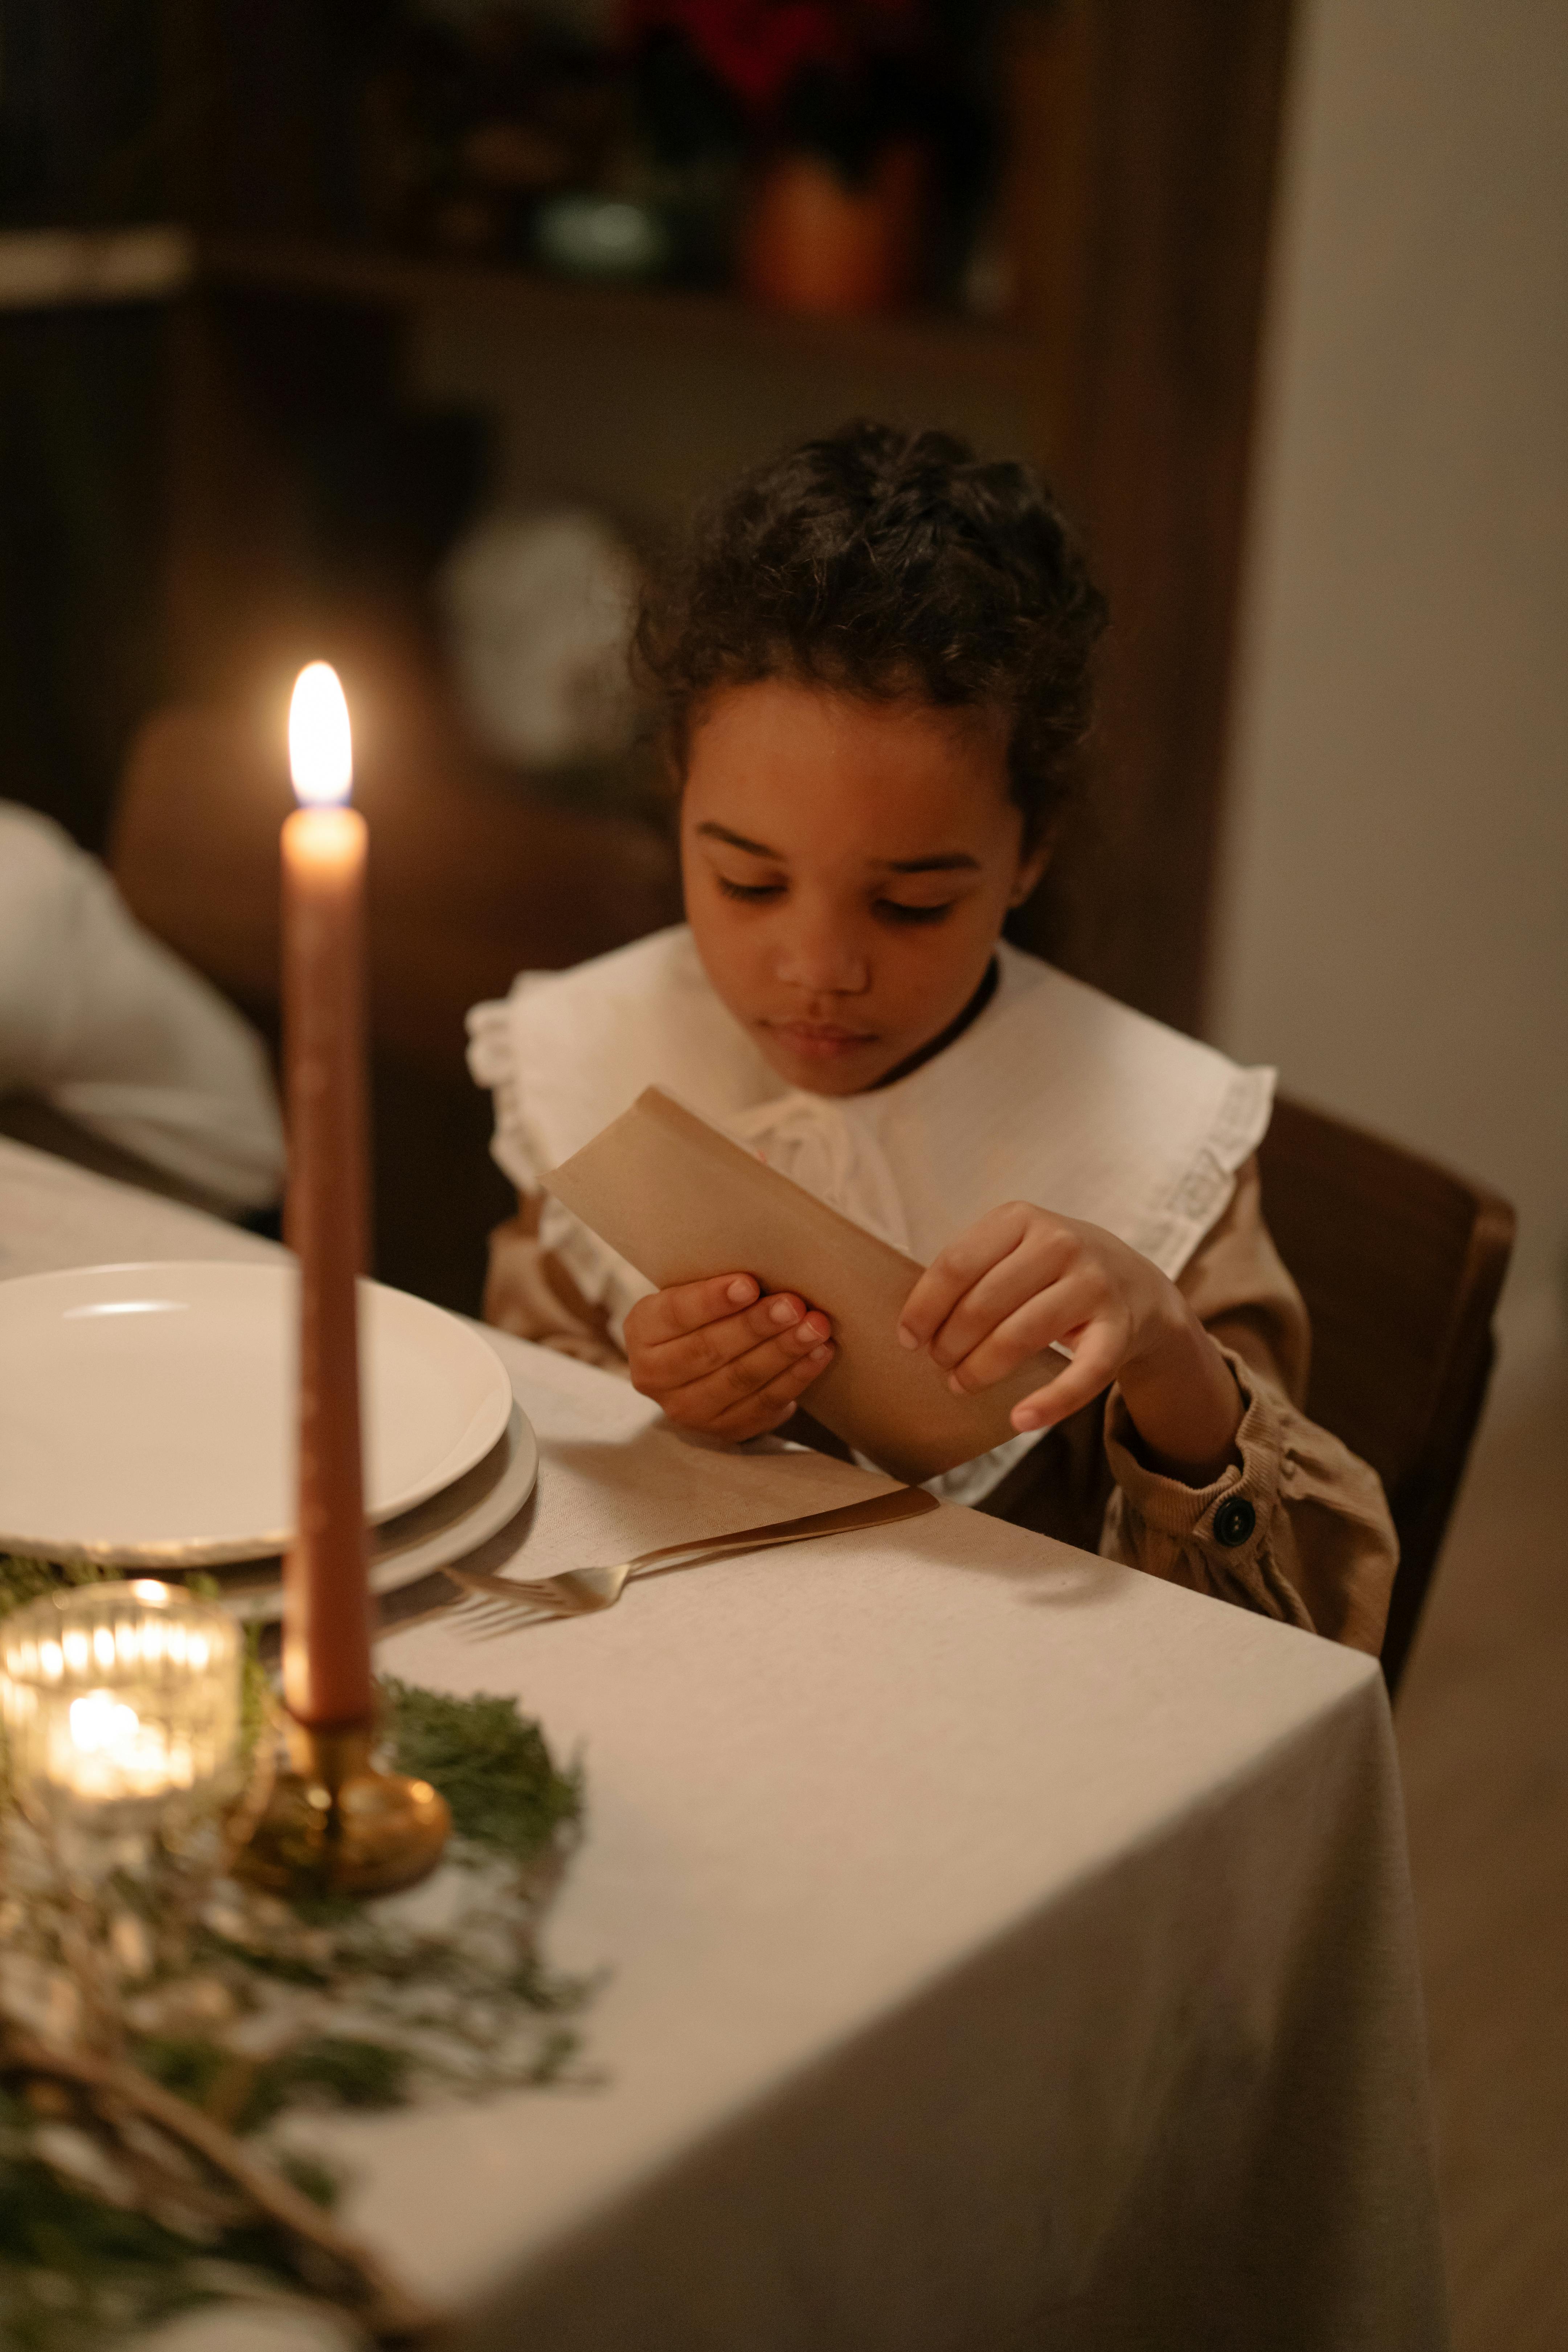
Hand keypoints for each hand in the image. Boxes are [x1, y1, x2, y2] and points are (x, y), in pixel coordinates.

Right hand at [625, 1273, 834, 1441]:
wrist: (698, 1366)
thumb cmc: (702, 1314)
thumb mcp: (692, 1292)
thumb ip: (716, 1284)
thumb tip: (767, 1267)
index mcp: (642, 1331)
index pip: (676, 1314)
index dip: (713, 1300)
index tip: (750, 1284)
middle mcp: (654, 1376)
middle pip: (709, 1350)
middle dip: (756, 1326)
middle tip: (794, 1305)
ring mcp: (687, 1410)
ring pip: (740, 1379)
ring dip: (783, 1351)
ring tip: (815, 1328)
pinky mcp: (724, 1430)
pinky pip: (764, 1403)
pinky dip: (796, 1377)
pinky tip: (819, 1354)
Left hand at [897, 1203, 1241, 1481]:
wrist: (1138, 1285)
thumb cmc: (1053, 1270)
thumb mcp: (1015, 1248)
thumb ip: (971, 1272)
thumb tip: (915, 1328)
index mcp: (1021, 1218)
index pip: (956, 1265)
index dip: (924, 1308)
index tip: (908, 1339)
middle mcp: (1061, 1243)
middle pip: (982, 1305)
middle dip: (949, 1345)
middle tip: (940, 1365)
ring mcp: (1094, 1285)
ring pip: (1019, 1337)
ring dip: (980, 1371)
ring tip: (961, 1385)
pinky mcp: (1119, 1329)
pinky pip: (1081, 1374)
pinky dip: (1048, 1404)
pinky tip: (1019, 1421)